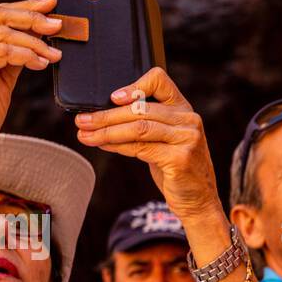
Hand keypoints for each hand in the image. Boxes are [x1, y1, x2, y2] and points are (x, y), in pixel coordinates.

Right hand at [0, 0, 63, 154]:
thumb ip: (13, 61)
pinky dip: (26, 56)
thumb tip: (36, 45)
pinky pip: (1, 53)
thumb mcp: (2, 82)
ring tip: (54, 55)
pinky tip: (40, 64)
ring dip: (35, 42)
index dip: (25, 6)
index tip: (50, 5)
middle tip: (58, 25)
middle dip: (32, 16)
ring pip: (3, 33)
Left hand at [75, 68, 222, 223]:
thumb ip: (144, 124)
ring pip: (138, 128)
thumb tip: (102, 117)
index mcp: (183, 109)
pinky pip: (141, 148)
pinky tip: (104, 146)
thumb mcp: (163, 141)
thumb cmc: (176, 170)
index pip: (159, 81)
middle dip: (106, 115)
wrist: (198, 201)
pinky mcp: (180, 159)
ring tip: (86, 135)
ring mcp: (187, 139)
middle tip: (83, 121)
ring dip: (107, 131)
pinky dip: (118, 146)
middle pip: (141, 108)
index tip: (112, 98)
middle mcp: (189, 120)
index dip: (134, 86)